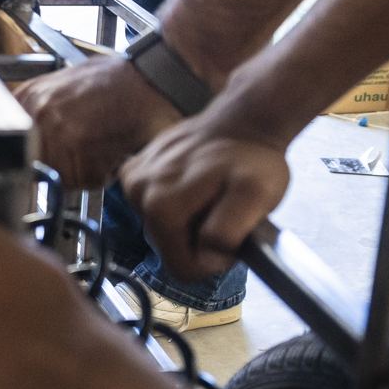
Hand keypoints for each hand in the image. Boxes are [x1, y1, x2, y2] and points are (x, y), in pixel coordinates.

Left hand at [15, 53, 182, 188]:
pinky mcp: (82, 150)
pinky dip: (102, 174)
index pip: (10, 143)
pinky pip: (85, 181)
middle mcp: (37, 113)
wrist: (152, 78)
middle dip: (59, 165)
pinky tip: (112, 150)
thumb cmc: (115, 82)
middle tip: (84, 149)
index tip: (38, 161)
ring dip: (82, 171)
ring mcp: (59, 131)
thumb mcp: (60, 86)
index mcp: (27, 96)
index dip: (30, 156)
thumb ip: (36, 111)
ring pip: (61, 176)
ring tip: (101, 144)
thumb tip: (21, 139)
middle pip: (35, 163)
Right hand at [120, 103, 293, 282]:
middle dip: (198, 237)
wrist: (242, 121)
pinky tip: (194, 184)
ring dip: (188, 220)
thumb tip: (206, 258)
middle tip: (222, 209)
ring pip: (161, 229)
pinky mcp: (133, 170)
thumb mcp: (257, 197)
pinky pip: (152, 207)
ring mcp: (132, 179)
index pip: (182, 268)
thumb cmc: (253, 159)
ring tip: (209, 194)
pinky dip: (176, 202)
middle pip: (168, 248)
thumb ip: (228, 232)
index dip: (212, 259)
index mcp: (160, 205)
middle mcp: (137, 191)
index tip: (229, 231)